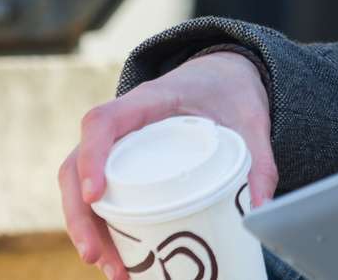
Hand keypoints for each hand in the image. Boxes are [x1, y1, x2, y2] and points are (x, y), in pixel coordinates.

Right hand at [59, 51, 275, 279]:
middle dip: (80, 215)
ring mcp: (117, 144)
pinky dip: (103, 228)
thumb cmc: (229, 93)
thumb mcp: (250, 121)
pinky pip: (99, 195)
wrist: (223, 76)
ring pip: (80, 184)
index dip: (92, 156)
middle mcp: (122, 122)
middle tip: (97, 257)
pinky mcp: (121, 164)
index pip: (103, 121)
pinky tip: (122, 262)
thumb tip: (260, 210)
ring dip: (88, 230)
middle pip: (76, 163)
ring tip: (114, 271)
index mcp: (148, 100)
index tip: (95, 195)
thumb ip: (259, 162)